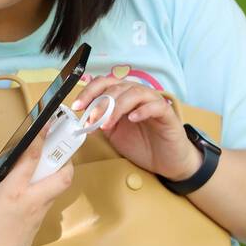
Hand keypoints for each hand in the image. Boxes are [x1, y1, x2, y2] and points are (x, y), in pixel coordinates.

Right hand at [0, 117, 75, 245]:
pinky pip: (47, 200)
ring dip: (56, 173)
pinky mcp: (38, 226)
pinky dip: (44, 189)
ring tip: (42, 164)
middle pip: (63, 175)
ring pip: (57, 188)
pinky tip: (28, 188)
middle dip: (65, 158)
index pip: (32, 158)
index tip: (47, 122)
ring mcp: (39, 215)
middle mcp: (32, 201)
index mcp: (12, 193)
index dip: (41, 137)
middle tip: (56, 146)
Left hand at [72, 76, 200, 180]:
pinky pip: (155, 105)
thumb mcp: (113, 133)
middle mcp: (138, 95)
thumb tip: (82, 118)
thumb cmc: (142, 144)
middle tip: (92, 118)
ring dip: (117, 107)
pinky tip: (133, 118)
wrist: (166, 161)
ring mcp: (153, 102)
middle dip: (100, 102)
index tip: (77, 106)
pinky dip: (143, 110)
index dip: (89, 92)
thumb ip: (100, 121)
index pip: (104, 84)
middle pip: (117, 86)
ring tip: (107, 123)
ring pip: (134, 93)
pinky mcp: (167, 114)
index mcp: (123, 97)